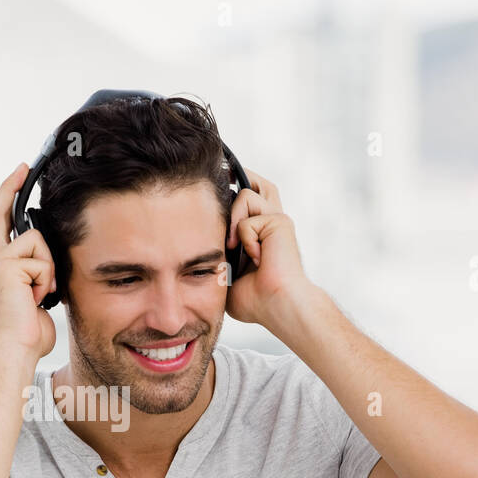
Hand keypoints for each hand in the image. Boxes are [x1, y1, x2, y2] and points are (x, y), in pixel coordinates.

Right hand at [0, 163, 57, 365]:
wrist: (16, 349)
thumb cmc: (29, 331)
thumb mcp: (36, 294)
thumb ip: (38, 273)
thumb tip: (52, 263)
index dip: (6, 196)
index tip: (18, 174)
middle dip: (10, 186)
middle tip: (24, 166)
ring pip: (36, 240)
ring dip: (49, 267)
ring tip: (41, 293)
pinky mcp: (6, 267)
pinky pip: (42, 259)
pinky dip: (47, 279)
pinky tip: (37, 299)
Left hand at [224, 168, 309, 327]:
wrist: (276, 305)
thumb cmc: (256, 301)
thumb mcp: (227, 276)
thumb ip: (219, 258)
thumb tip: (198, 250)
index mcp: (262, 236)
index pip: (251, 204)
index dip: (234, 192)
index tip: (217, 184)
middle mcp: (271, 224)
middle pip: (260, 185)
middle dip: (241, 174)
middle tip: (223, 172)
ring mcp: (276, 220)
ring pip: (247, 194)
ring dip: (233, 219)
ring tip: (234, 245)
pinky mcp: (279, 222)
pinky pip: (248, 219)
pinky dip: (244, 238)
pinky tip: (255, 258)